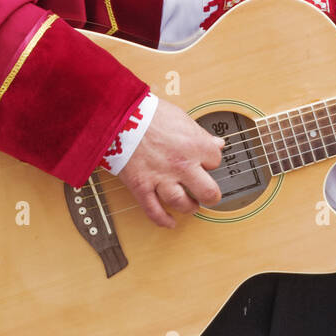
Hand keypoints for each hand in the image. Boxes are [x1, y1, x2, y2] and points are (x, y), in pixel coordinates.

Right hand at [119, 97, 225, 228]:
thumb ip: (200, 134)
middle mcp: (181, 165)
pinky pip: (154, 211)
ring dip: (189, 207)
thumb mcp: (181, 117)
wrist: (119, 115)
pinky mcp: (141, 186)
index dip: (211, 161)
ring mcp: (162, 178)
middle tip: (208, 194)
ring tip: (191, 205)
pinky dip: (163, 220)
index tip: (206, 162)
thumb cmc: (147, 113)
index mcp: (194, 144)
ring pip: (183, 204)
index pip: (215, 160)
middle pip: (208, 192)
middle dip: (211, 195)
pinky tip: (170, 222)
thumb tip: (216, 143)